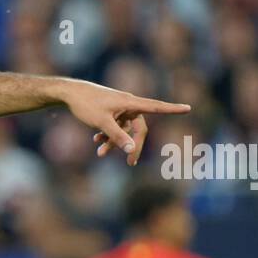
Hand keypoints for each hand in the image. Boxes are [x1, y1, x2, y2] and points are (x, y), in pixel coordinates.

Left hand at [57, 80, 190, 166]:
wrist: (69, 93)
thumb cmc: (86, 105)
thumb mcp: (102, 122)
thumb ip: (117, 136)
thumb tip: (131, 150)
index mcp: (130, 103)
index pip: (156, 106)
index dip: (172, 109)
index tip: (188, 108)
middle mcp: (128, 104)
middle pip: (139, 128)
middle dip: (132, 145)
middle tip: (130, 164)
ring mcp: (120, 107)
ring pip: (124, 129)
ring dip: (114, 142)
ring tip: (99, 152)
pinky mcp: (111, 110)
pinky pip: (116, 125)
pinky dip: (108, 134)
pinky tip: (96, 140)